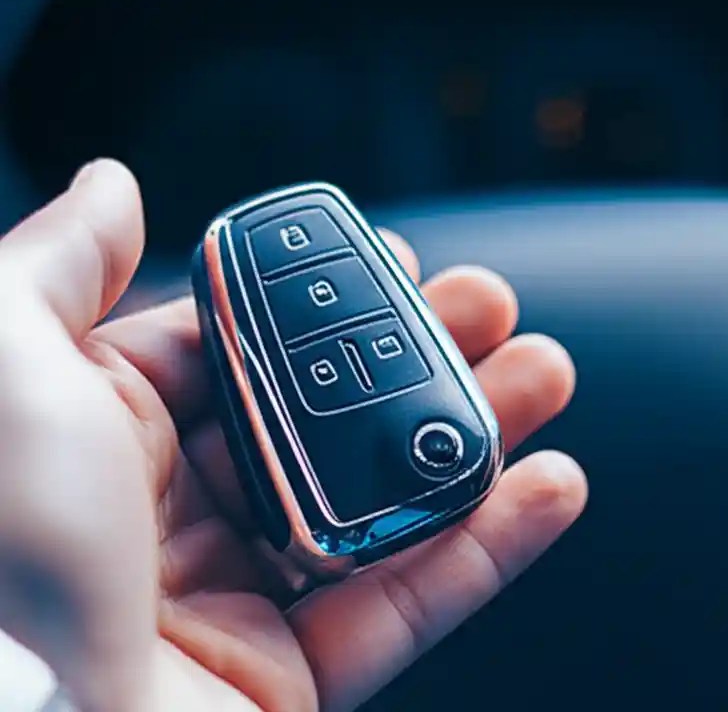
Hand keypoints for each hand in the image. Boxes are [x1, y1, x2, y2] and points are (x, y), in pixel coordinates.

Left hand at [0, 160, 586, 710]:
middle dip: (419, 358)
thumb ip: (60, 268)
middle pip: (325, 422)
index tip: (393, 262)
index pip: (235, 352)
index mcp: (97, 435)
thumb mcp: (4, 364)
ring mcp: (235, 600)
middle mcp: (167, 515)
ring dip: (472, 438)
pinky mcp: (290, 679)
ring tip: (543, 376)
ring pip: (380, 506)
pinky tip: (549, 486)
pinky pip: (407, 607)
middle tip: (491, 309)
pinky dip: (490, 549)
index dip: (320, 303)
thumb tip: (111, 188)